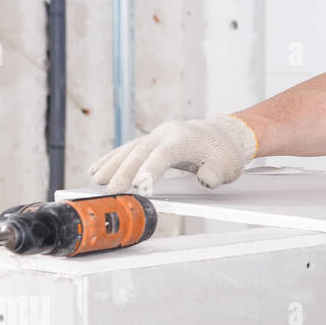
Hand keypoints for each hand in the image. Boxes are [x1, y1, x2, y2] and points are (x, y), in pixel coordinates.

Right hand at [88, 114, 258, 193]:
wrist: (223, 135)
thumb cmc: (224, 153)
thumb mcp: (228, 165)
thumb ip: (216, 173)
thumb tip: (207, 179)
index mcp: (185, 139)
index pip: (164, 154)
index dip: (150, 168)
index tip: (138, 185)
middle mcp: (167, 134)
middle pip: (141, 151)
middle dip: (125, 171)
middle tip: (112, 190)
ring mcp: (157, 136)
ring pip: (131, 149)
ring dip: (112, 164)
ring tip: (97, 180)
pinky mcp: (151, 141)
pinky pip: (128, 149)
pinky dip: (112, 159)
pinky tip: (97, 169)